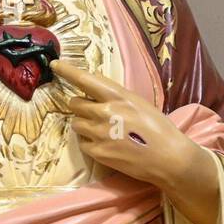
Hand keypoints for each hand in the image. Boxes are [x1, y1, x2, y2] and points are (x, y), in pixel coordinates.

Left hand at [50, 58, 220, 223]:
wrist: (169, 158)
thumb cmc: (159, 128)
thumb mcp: (140, 103)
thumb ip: (116, 95)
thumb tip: (95, 85)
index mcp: (118, 97)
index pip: (86, 79)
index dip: (68, 71)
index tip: (55, 64)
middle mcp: (105, 112)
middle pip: (74, 103)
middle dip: (80, 106)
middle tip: (94, 112)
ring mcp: (99, 133)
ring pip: (76, 123)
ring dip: (84, 124)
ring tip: (103, 130)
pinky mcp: (98, 153)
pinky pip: (82, 142)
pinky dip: (89, 142)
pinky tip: (106, 144)